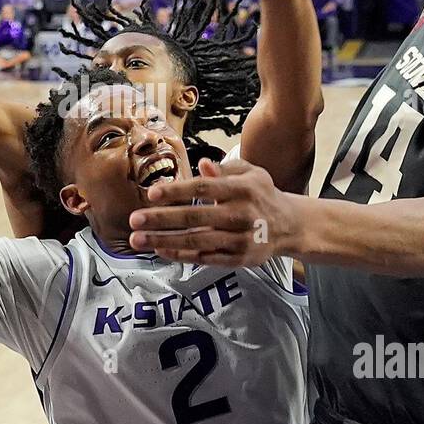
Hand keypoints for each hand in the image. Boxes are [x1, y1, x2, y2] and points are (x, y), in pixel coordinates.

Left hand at [128, 157, 297, 266]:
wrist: (290, 226)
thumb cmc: (262, 195)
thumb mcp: (251, 173)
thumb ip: (224, 169)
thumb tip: (201, 164)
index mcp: (241, 189)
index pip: (203, 189)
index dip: (176, 192)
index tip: (151, 194)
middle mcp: (240, 214)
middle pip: (194, 217)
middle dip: (160, 219)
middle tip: (134, 220)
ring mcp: (239, 239)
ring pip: (196, 241)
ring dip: (164, 240)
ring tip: (138, 239)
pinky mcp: (238, 258)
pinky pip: (204, 258)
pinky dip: (181, 255)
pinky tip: (160, 249)